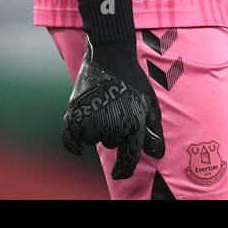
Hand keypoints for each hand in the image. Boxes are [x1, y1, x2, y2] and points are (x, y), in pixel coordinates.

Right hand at [61, 35, 165, 178]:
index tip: (120, 173)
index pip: (128, 160)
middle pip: (110, 144)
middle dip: (113, 133)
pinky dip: (72, 143)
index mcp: (133, 126)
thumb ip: (154, 130)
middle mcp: (112, 127)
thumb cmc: (133, 79)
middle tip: (115, 109)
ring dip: (94, 129)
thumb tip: (157, 154)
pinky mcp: (75, 112)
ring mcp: (91, 120)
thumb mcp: (149, 104)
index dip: (124, 170)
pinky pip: (70, 137)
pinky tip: (77, 147)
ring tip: (102, 106)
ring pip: (91, 138)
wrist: (111, 54)